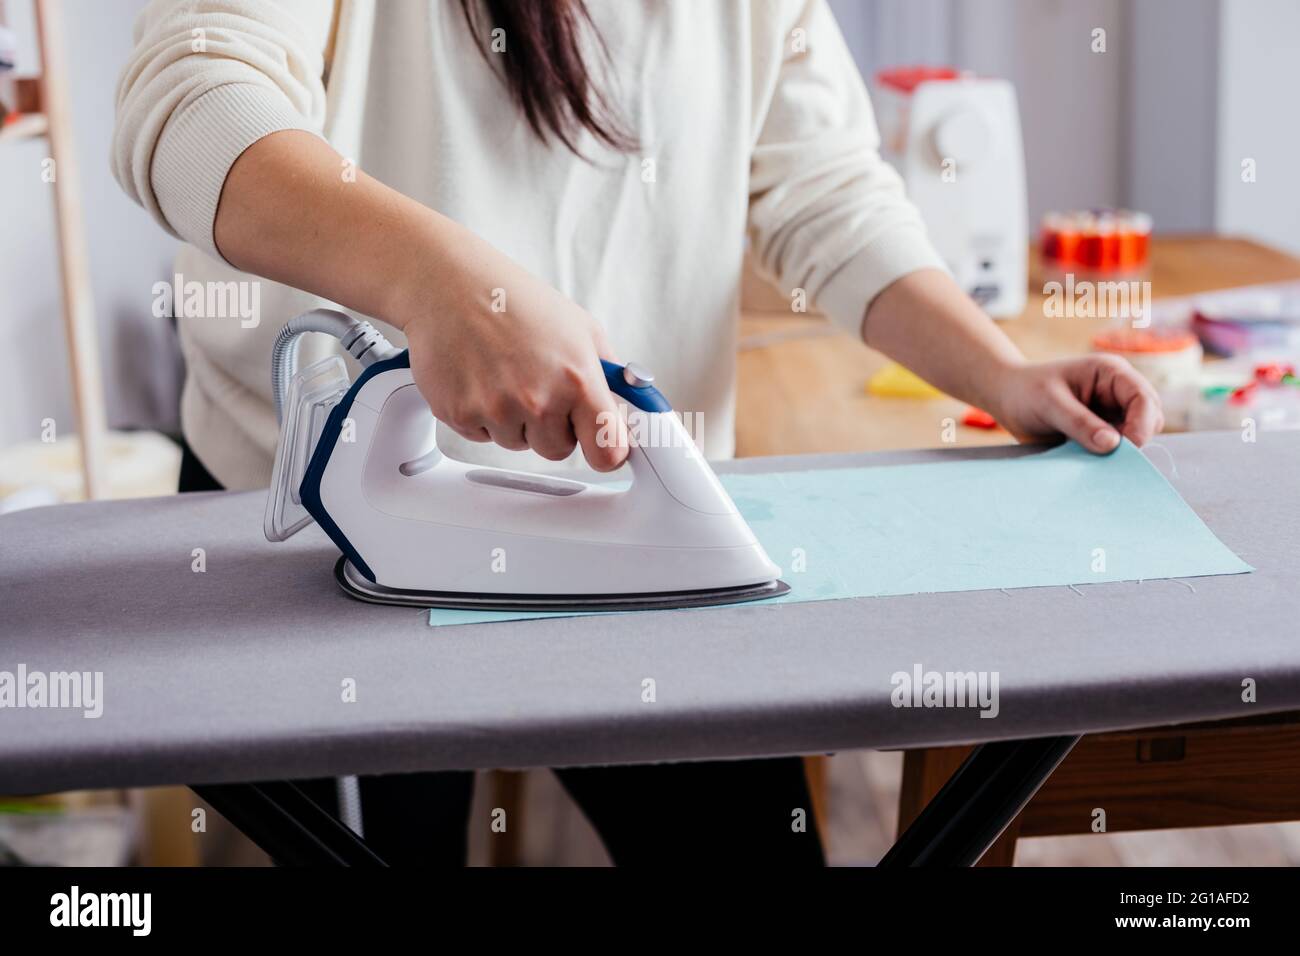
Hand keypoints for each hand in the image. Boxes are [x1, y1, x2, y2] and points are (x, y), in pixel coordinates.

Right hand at [396, 222, 628, 471]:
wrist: (451, 285)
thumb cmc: (516, 302)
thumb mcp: (582, 329)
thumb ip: (609, 377)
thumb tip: (624, 415)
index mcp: (577, 379)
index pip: (608, 452)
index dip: (607, 451)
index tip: (604, 446)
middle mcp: (537, 400)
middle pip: (559, 450)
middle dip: (554, 427)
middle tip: (538, 385)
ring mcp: (496, 411)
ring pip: (519, 442)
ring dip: (515, 419)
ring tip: (505, 373)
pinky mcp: (460, 415)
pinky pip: (483, 435)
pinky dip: (482, 414)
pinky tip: (480, 376)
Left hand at [990, 355, 1163, 453]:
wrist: (1007, 400)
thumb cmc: (1025, 392)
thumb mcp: (1050, 404)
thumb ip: (1080, 423)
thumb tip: (1112, 445)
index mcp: (1111, 373)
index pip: (1143, 398)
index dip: (1141, 425)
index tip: (1125, 448)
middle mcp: (1118, 391)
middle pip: (1150, 418)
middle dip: (1135, 438)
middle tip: (1108, 458)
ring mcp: (1113, 412)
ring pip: (1138, 436)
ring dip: (1123, 450)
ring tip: (1093, 457)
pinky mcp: (1104, 431)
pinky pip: (1119, 448)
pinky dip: (1111, 457)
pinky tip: (1091, 461)